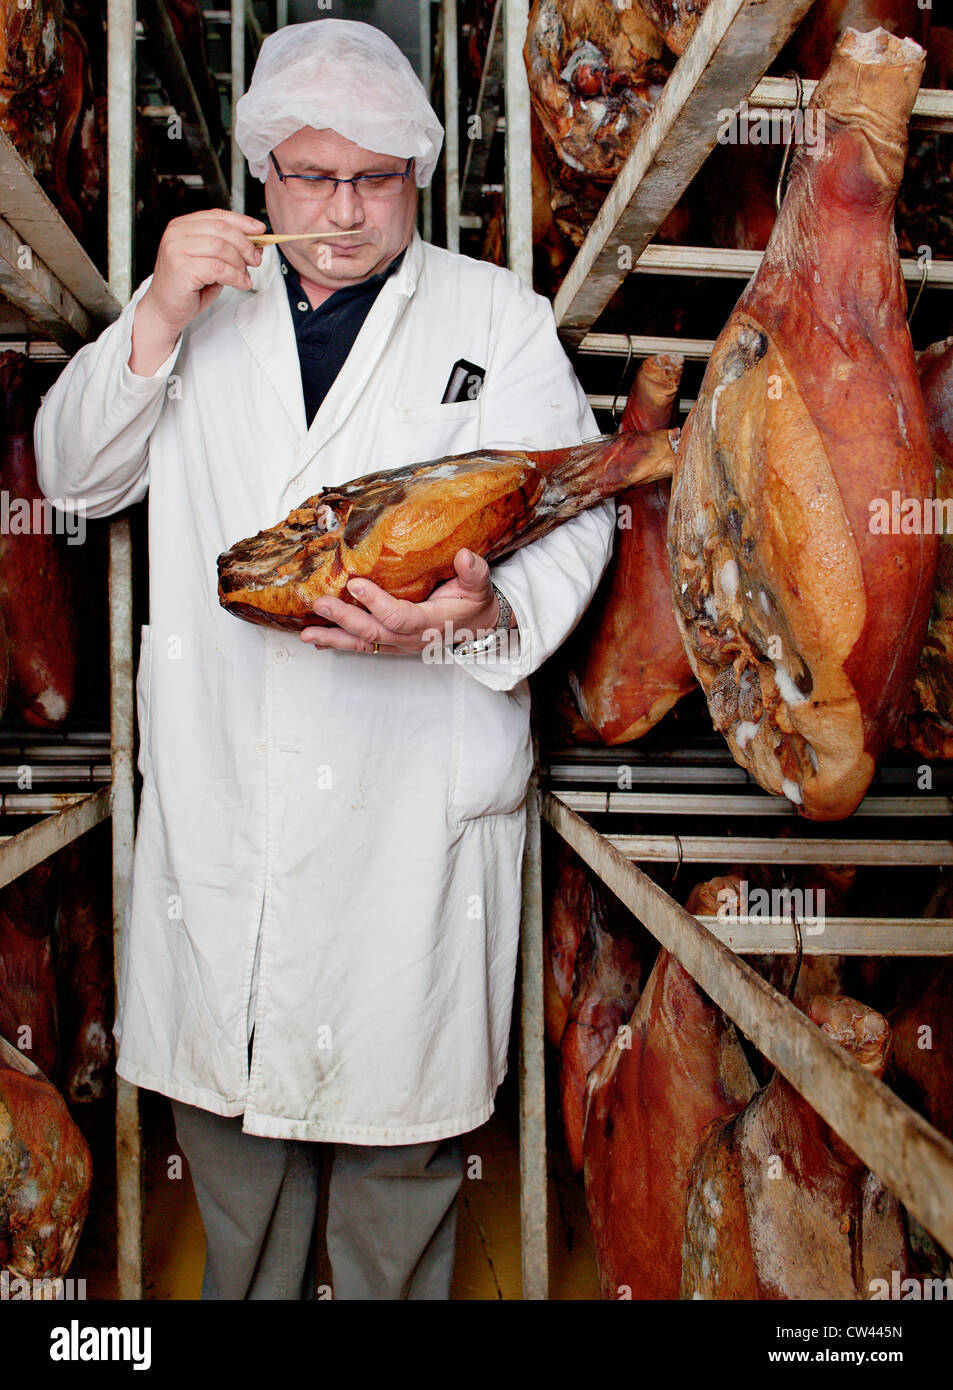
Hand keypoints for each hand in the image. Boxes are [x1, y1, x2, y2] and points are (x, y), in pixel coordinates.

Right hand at [130, 209, 266, 374]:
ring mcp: (176, 249)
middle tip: (255, 259)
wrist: (165, 310)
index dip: (242, 221)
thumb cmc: (186, 287)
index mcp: (182, 226)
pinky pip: (218, 268)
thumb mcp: (209, 261)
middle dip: (245, 244)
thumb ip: (226, 249)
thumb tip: (255, 244)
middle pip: (222, 229)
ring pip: (221, 247)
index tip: (260, 230)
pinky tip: (240, 283)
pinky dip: (235, 277)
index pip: (217, 215)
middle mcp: (177, 234)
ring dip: (240, 264)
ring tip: (245, 276)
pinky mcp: (182, 268)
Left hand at [299, 549, 511, 654]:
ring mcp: (398, 643)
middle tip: (320, 604)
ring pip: (363, 643)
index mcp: (430, 622)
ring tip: (308, 633)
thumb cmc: (473, 602)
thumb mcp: (479, 586)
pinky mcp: (390, 643)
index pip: (400, 617)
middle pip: (373, 632)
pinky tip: (318, 639)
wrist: (476, 626)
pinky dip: (339, 642)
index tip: (356, 585)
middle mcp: (411, 638)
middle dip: (344, 619)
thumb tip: (464, 555)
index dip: (377, 603)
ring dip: (334, 638)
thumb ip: (474, 572)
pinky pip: (362, 645)